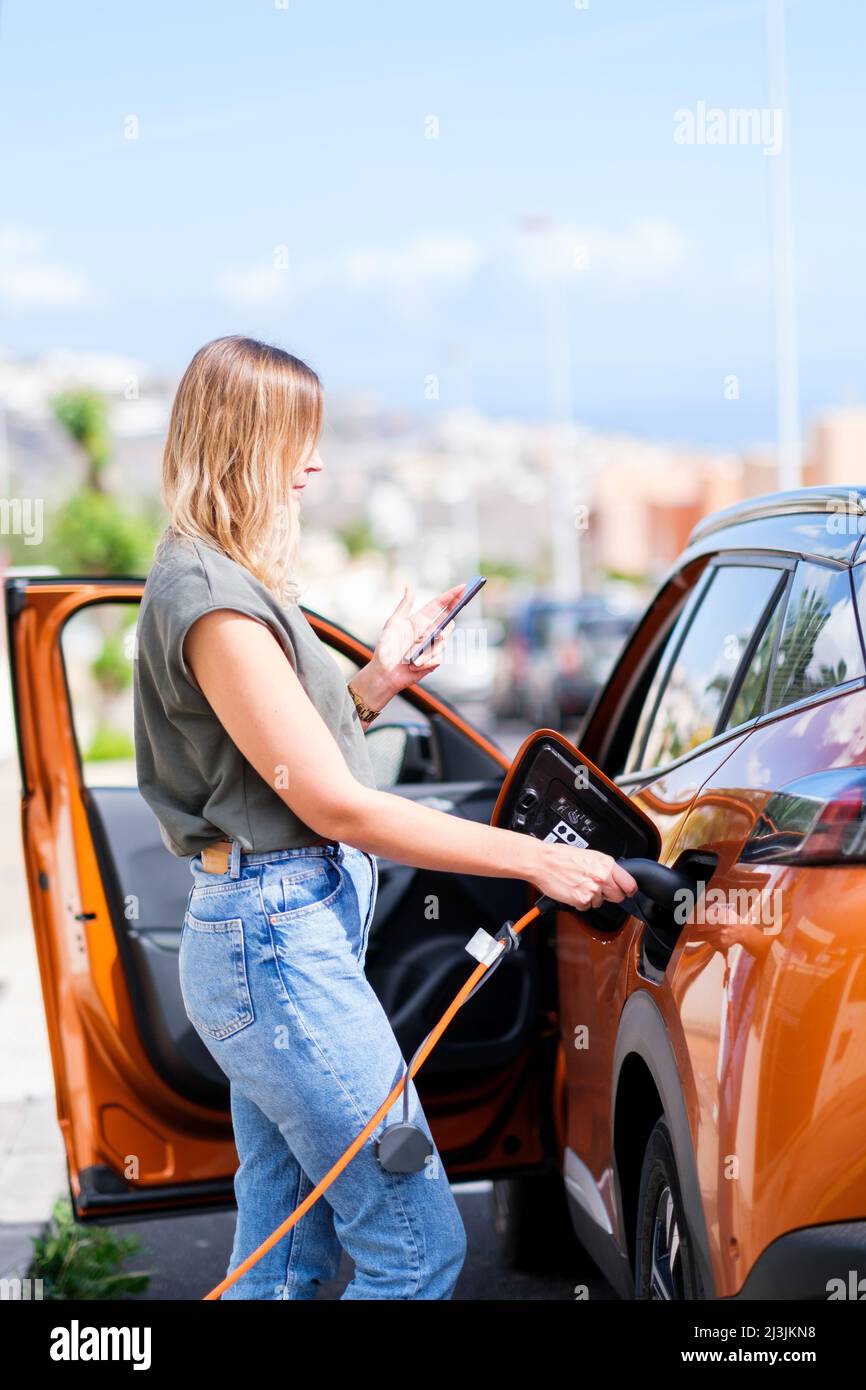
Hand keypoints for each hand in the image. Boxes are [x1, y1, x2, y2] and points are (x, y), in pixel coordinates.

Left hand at [366, 583, 464, 698]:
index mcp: (420, 620)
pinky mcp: (433, 661)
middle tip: (437, 633)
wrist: (384, 674)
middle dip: (446, 627)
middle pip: (448, 622)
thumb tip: (408, 587)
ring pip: (442, 643)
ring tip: (411, 658)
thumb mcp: (393, 624)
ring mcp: (432, 646)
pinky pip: (437, 658)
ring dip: (426, 651)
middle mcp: (428, 631)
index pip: (440, 605)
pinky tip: (413, 665)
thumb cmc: (385, 649)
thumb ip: (404, 606)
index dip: (453, 596)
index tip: (464, 588)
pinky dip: (425, 662)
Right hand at [533, 843, 637, 911]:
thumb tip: (614, 877)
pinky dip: (579, 902)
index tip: (627, 892)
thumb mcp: (589, 855)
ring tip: (579, 885)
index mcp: (607, 864)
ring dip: (592, 898)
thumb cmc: (561, 856)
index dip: (629, 890)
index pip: (630, 884)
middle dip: (610, 895)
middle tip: (599, 890)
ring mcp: (593, 890)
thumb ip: (604, 867)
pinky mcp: (581, 900)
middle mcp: (602, 877)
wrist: (543, 861)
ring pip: (600, 903)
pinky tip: (572, 891)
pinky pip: (586, 907)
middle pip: (618, 897)